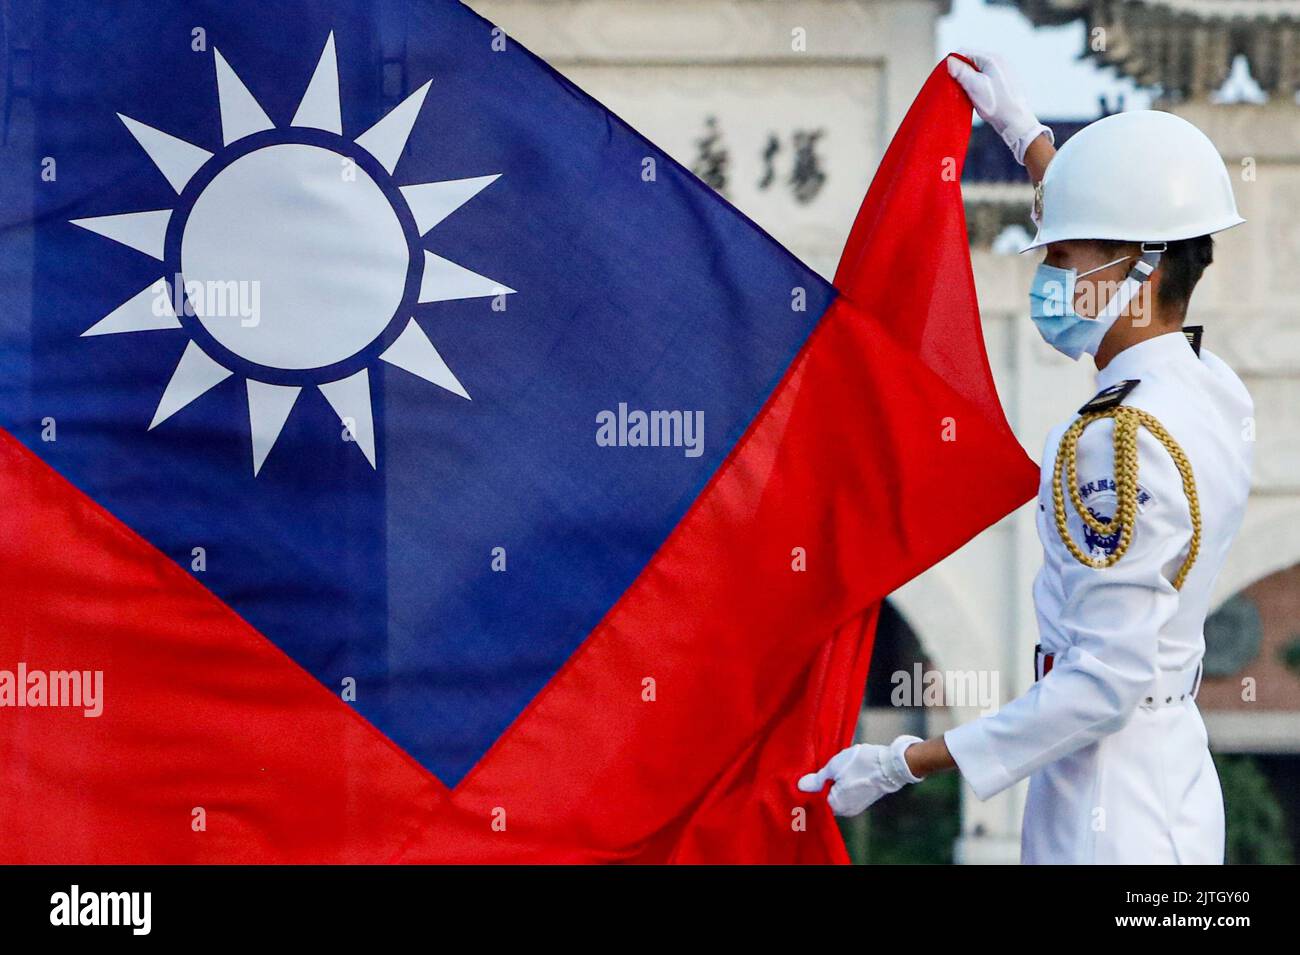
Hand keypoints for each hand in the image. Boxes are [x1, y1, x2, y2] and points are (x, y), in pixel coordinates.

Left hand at [797, 735, 923, 816]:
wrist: (891, 765)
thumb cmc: (862, 765)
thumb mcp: (834, 766)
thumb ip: (817, 779)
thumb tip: (801, 786)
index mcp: (835, 806)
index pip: (814, 799)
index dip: (810, 787)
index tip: (806, 776)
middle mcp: (845, 811)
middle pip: (825, 798)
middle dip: (821, 786)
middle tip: (819, 770)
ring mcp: (856, 807)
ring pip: (836, 795)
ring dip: (832, 784)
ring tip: (833, 770)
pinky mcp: (864, 800)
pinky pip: (847, 794)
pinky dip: (843, 785)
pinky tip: (844, 773)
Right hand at [947, 49, 1051, 165]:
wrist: (1016, 122)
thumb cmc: (996, 105)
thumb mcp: (975, 87)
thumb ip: (961, 71)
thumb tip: (949, 59)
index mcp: (992, 58)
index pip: (964, 52)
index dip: (953, 65)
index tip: (947, 79)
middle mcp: (999, 60)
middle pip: (971, 61)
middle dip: (962, 73)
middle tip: (957, 89)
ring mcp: (1003, 70)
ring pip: (978, 70)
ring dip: (970, 80)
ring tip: (969, 94)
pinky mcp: (1004, 80)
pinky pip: (986, 77)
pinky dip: (978, 85)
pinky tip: (979, 97)